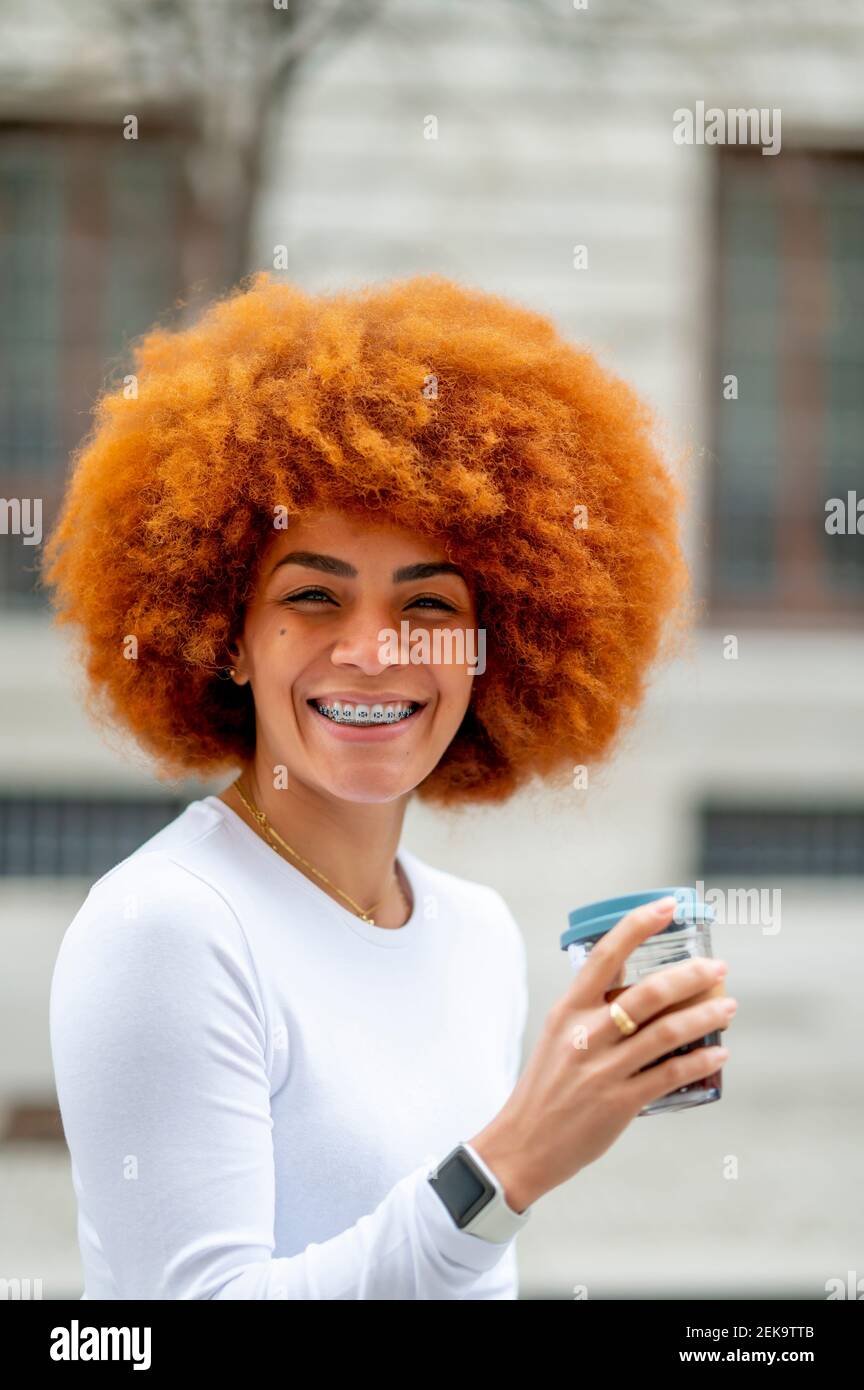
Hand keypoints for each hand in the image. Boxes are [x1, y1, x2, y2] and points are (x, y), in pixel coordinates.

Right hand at [469, 895, 735, 1211]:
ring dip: (704, 1016)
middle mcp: (586, 1034)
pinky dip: (699, 1061)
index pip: (605, 954)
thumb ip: (592, 1013)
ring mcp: (603, 1069)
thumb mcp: (558, 1036)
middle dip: (691, 977)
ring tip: (728, 1007)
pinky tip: (718, 1053)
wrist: (523, 1144)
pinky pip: (669, 1075)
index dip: (639, 926)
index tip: (668, 906)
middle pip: (648, 994)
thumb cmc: (545, 1087)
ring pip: (666, 1033)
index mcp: (568, 1010)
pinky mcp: (620, 1102)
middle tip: (717, 969)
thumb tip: (640, 994)